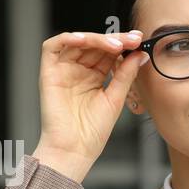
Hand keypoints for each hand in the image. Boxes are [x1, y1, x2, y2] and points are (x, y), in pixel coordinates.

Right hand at [32, 30, 149, 182]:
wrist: (75, 149)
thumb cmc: (93, 130)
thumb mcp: (115, 98)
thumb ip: (125, 75)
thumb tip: (140, 54)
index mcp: (95, 77)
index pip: (108, 53)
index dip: (123, 45)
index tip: (139, 41)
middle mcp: (78, 70)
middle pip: (95, 45)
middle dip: (114, 40)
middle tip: (132, 40)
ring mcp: (63, 70)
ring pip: (78, 42)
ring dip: (97, 39)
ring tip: (116, 44)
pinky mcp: (48, 71)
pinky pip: (53, 46)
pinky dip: (68, 38)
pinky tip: (85, 40)